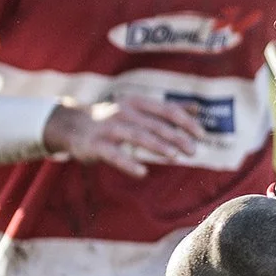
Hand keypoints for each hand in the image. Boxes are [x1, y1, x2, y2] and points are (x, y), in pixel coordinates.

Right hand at [44, 94, 206, 177]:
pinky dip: (128, 163)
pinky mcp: (95, 145)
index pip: (167, 110)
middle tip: (194, 151)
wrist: (72, 125)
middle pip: (155, 124)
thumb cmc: (114, 118)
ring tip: (174, 156)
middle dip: (176, 137)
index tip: (202, 135)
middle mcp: (123, 112)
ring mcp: (108, 128)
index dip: (186, 122)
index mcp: (137, 103)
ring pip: (137, 136)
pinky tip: (142, 172)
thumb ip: (166, 109)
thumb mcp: (139, 108)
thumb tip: (197, 107)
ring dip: (157, 146)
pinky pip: (114, 155)